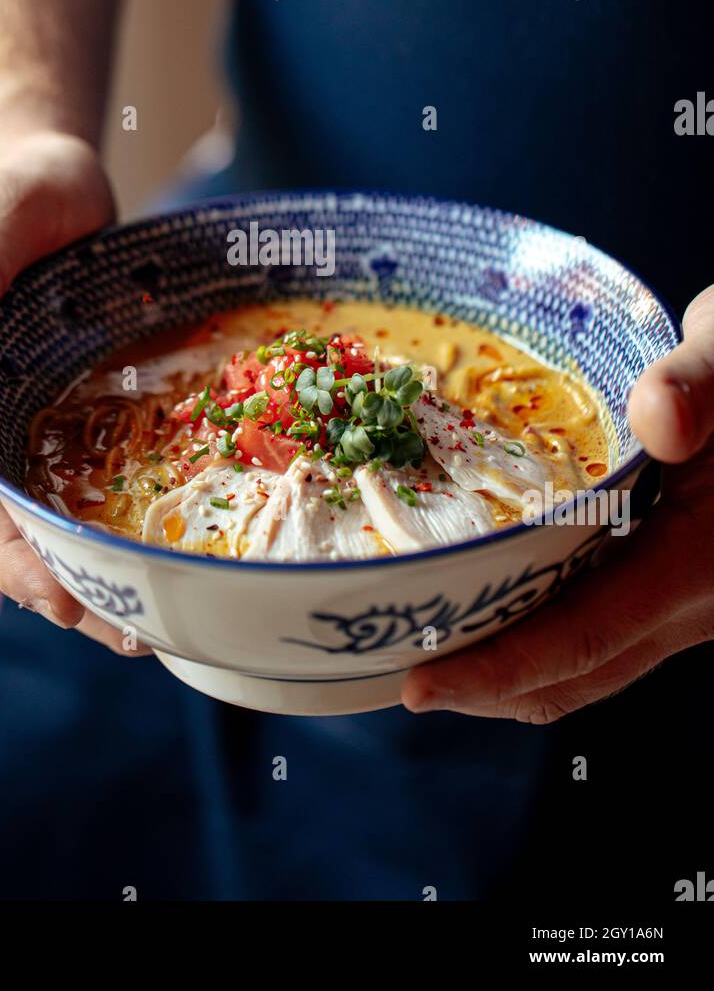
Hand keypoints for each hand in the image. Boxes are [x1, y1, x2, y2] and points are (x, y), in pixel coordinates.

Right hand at [0, 131, 149, 656]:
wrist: (53, 188)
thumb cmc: (14, 199)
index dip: (6, 554)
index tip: (61, 598)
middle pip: (12, 530)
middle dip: (64, 588)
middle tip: (132, 634)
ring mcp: (36, 429)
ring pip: (56, 521)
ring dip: (99, 575)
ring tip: (160, 623)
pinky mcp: (82, 420)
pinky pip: (98, 486)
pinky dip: (125, 528)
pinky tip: (175, 553)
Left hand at [402, 285, 713, 720]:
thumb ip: (696, 385)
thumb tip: (659, 418)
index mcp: (701, 563)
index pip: (586, 637)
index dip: (498, 670)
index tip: (419, 685)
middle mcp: (692, 604)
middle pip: (572, 675)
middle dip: (479, 684)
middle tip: (387, 668)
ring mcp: (682, 605)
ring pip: (585, 665)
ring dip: (503, 667)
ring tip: (419, 643)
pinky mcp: (669, 591)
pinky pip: (595, 632)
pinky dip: (532, 632)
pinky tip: (480, 595)